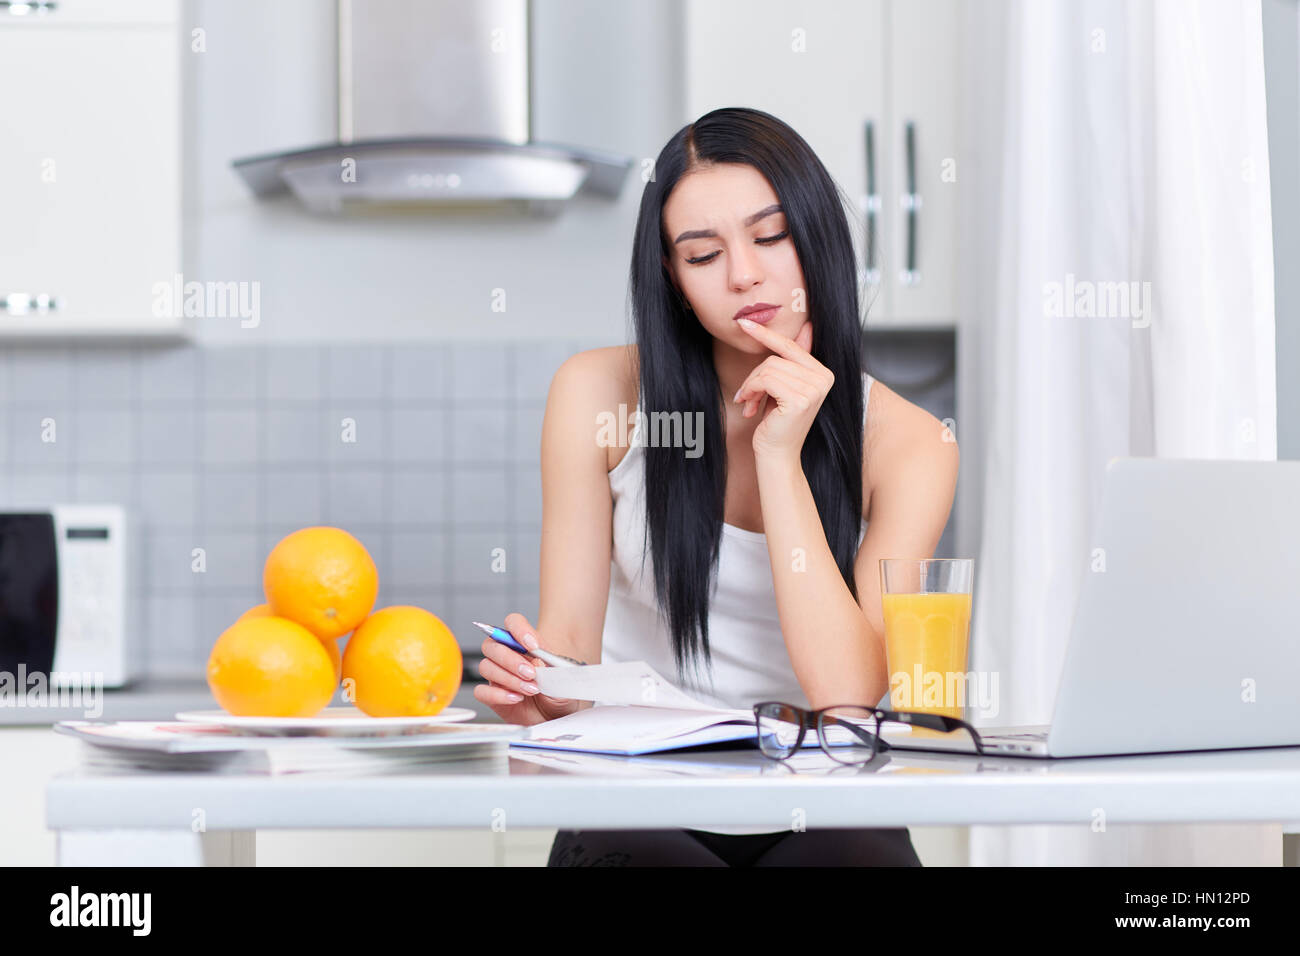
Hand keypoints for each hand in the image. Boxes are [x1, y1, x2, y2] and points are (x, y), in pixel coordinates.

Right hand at [473, 612, 579, 725]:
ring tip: (530, 689)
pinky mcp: (492, 696)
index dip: (518, 629)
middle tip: (530, 673)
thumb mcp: (563, 679)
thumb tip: (536, 661)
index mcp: (524, 645)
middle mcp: (507, 657)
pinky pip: (482, 691)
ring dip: (508, 678)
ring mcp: (498, 676)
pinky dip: (498, 695)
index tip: (532, 645)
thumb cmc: (558, 693)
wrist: (557, 717)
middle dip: (511, 659)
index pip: (512, 623)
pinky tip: (516, 698)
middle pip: (492, 645)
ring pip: (486, 666)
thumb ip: (551, 669)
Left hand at [732, 318, 834, 462]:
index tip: (744, 323)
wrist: (777, 455)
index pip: (790, 346)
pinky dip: (751, 391)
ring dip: (751, 386)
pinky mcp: (799, 399)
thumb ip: (793, 360)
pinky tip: (749, 408)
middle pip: (775, 358)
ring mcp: (814, 389)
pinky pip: (765, 380)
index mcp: (823, 373)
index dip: (766, 334)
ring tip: (749, 404)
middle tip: (746, 397)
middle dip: (754, 376)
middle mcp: (823, 379)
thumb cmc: (777, 423)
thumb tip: (808, 327)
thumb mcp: (784, 387)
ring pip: (767, 368)